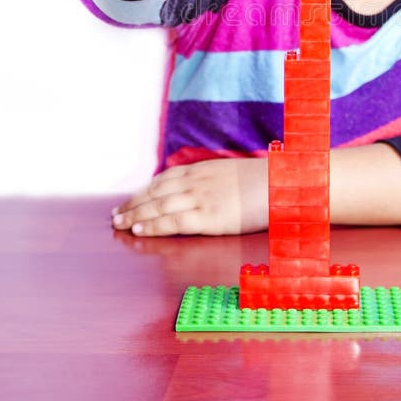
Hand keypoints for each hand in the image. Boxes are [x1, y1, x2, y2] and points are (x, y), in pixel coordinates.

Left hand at [111, 158, 268, 235]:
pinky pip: (174, 222)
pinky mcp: (209, 217)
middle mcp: (197, 182)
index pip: (164, 180)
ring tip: (120, 223)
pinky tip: (140, 230)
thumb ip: (216, 182)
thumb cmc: (265, 183)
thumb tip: (206, 192)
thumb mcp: (235, 175)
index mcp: (204, 170)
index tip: (131, 199)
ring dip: (136, 215)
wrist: (283, 184)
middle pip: (156, 192)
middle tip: (116, 215)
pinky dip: (154, 225)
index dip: (145, 191)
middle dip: (134, 203)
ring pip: (159, 206)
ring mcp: (202, 198)